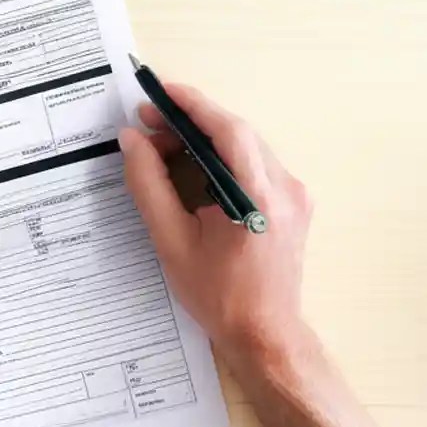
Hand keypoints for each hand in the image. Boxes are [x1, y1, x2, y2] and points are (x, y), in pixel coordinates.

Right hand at [120, 84, 312, 363]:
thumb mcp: (172, 241)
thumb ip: (149, 186)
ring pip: (246, 147)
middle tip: (148, 124)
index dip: (193, 105)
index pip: (227, 131)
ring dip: (205, 139)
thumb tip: (132, 141)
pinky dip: (221, 157)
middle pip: (237, 134)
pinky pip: (254, 164)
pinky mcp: (293, 204)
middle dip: (191, 122)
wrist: (264, 334)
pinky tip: (193, 167)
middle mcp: (285, 188)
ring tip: (163, 146)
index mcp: (258, 197)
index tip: (159, 92)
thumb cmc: (218, 295)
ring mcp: (294, 195)